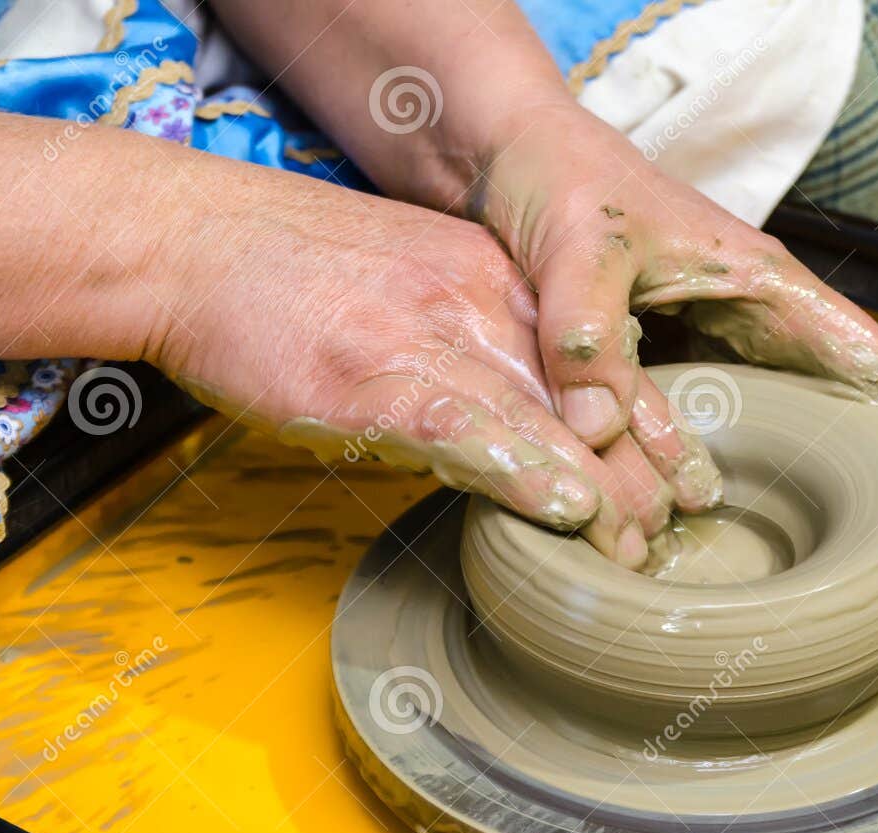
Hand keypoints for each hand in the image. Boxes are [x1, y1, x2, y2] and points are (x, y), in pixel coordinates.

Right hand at [149, 162, 660, 565]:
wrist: (191, 240)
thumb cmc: (284, 271)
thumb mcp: (405, 283)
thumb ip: (465, 339)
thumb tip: (507, 412)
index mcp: (491, 281)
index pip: (593, 362)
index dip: (646, 424)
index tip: (686, 476)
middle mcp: (478, 305)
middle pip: (583, 398)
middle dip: (639, 474)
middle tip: (680, 533)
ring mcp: (427, 340)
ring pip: (540, 421)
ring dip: (600, 493)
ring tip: (640, 548)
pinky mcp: (371, 378)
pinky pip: (464, 428)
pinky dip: (519, 470)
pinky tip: (564, 506)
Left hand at [473, 105, 877, 561]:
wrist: (519, 162)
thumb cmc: (561, 184)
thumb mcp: (574, 252)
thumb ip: (586, 334)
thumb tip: (597, 436)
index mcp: (765, 285)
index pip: (873, 363)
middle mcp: (760, 322)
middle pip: (863, 405)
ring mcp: (725, 350)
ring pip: (812, 426)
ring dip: (859, 489)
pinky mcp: (683, 371)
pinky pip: (742, 435)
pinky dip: (776, 485)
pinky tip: (786, 538)